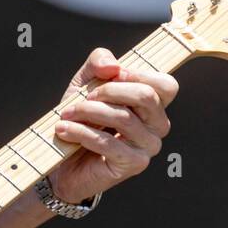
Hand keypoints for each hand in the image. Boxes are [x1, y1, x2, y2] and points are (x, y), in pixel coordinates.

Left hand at [49, 47, 177, 203]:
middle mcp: (158, 125)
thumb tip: (113, 66)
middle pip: (146, 96)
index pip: (166, 84)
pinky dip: (81, 132)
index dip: (135, 74)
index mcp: (153, 105)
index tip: (105, 77)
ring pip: (124, 118)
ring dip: (87, 112)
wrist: (62, 161)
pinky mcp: (134, 164)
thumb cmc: (79, 120)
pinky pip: (109, 142)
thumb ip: (99, 62)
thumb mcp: (85, 83)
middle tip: (83, 99)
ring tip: (66, 114)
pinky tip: (64, 130)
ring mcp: (149, 146)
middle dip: (108, 91)